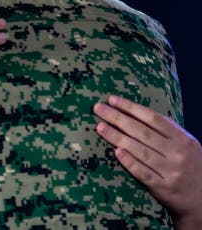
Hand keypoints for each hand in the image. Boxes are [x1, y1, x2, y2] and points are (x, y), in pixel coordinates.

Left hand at [94, 95, 201, 228]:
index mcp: (182, 139)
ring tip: (100, 127)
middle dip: (117, 118)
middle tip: (98, 108)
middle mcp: (177, 153)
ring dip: (117, 137)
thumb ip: (167, 129)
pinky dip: (130, 162)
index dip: (131, 107)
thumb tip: (136, 111)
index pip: (153, 118)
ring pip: (140, 151)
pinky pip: (144, 173)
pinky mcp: (164, 188)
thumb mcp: (186, 144)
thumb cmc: (190, 165)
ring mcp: (171, 171)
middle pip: (142, 132)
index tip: (112, 99)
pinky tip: (117, 152)